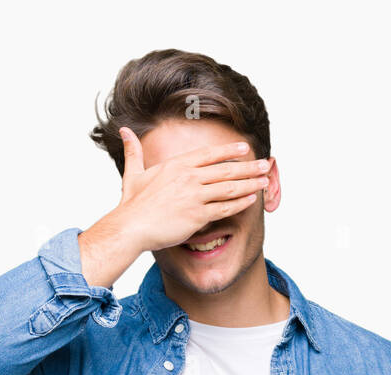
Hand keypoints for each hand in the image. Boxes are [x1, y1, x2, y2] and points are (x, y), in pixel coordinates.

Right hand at [77, 128, 270, 287]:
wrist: (131, 227)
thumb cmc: (132, 204)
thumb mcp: (133, 173)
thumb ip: (134, 152)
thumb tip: (124, 131)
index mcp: (176, 165)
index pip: (209, 154)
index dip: (229, 151)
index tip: (244, 148)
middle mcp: (188, 177)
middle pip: (226, 170)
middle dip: (249, 167)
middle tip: (265, 165)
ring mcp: (194, 196)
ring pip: (229, 188)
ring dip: (250, 184)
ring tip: (264, 182)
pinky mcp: (198, 215)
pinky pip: (225, 208)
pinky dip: (240, 204)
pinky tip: (251, 200)